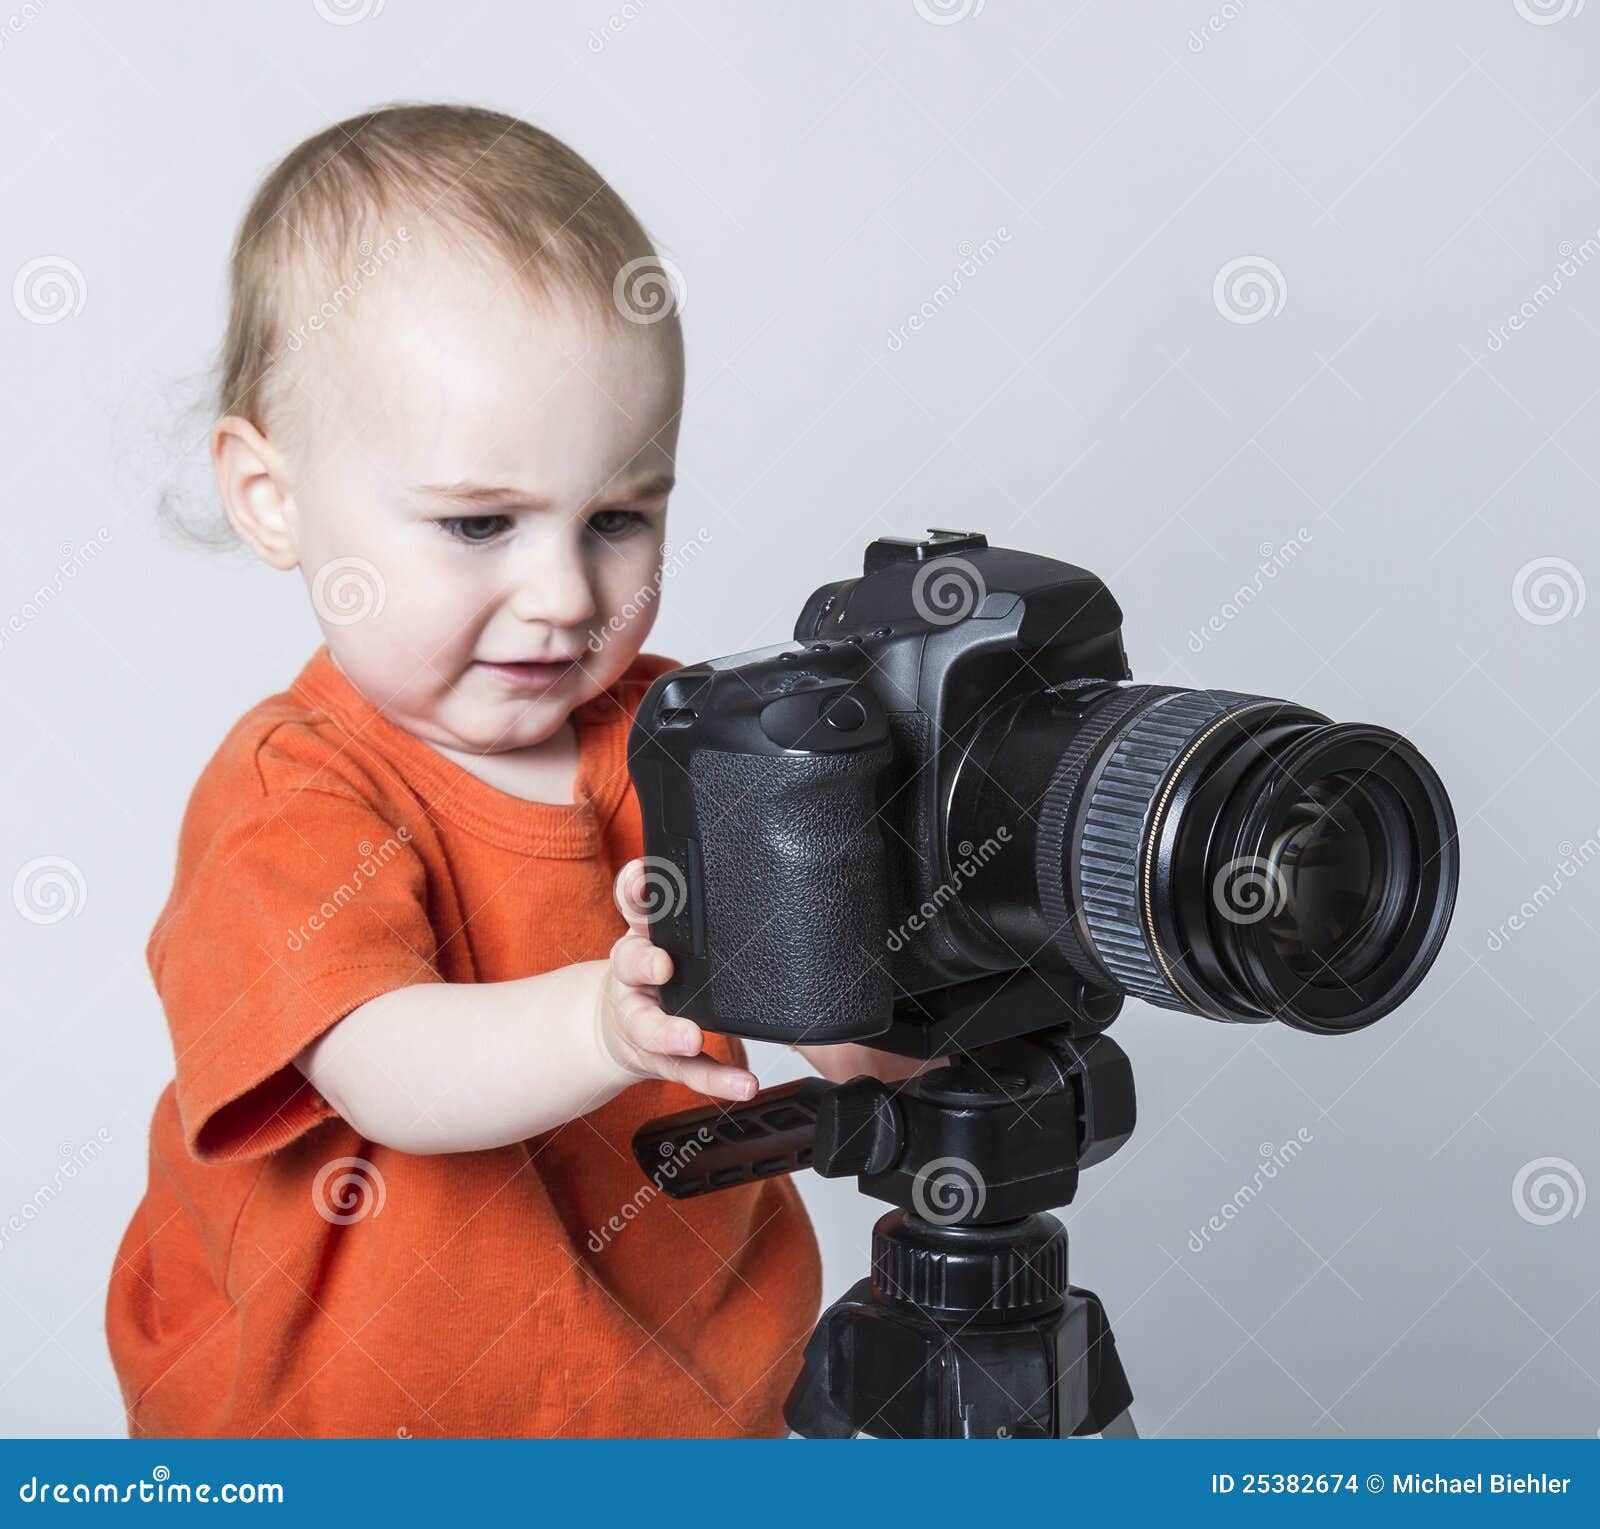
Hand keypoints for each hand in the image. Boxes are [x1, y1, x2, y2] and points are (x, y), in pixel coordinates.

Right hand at [596, 858, 758, 1101]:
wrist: (615, 1030)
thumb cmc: (653, 973)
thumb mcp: (661, 933)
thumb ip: (683, 904)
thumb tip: (732, 865)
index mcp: (640, 935)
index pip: (631, 902)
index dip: (634, 887)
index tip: (643, 879)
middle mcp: (633, 976)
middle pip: (628, 963)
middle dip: (643, 962)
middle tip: (662, 965)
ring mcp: (643, 1020)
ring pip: (648, 1026)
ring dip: (668, 1032)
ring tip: (691, 1039)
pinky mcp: (661, 1059)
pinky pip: (689, 1072)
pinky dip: (716, 1080)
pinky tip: (742, 1084)